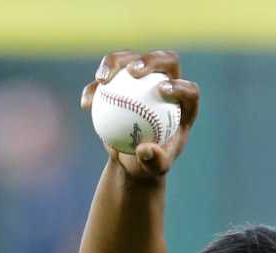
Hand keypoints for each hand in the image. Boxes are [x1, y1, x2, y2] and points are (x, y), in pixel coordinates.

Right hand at [80, 50, 199, 181]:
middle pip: (164, 60)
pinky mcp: (121, 79)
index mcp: (183, 103)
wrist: (134, 159)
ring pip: (131, 59)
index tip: (161, 91)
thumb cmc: (151, 164)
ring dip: (115, 62)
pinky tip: (86, 102)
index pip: (189, 90)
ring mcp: (144, 77)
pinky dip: (94, 88)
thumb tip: (144, 150)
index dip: (179, 86)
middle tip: (132, 72)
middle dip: (150, 60)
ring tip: (102, 80)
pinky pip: (107, 77)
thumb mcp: (155, 169)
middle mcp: (167, 83)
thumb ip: (155, 161)